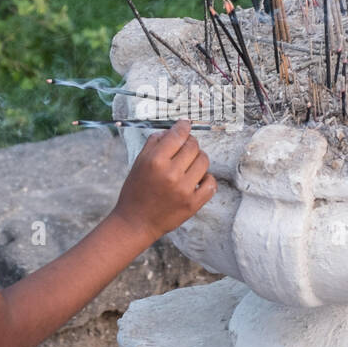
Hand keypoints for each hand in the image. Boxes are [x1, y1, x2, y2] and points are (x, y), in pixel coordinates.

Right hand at [113, 120, 215, 240]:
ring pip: (204, 161)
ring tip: (188, 165)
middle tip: (185, 147)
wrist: (136, 222)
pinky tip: (196, 179)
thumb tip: (171, 130)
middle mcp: (171, 174)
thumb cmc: (136, 191)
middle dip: (190, 143)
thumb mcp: (139, 163)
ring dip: (198, 159)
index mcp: (155, 161)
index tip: (186, 124)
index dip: (183, 126)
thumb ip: (154, 143)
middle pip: (193, 146)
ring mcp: (184, 190)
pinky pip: (211, 183)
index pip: (177, 135)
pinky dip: (206, 178)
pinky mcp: (193, 204)